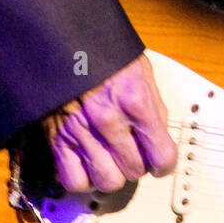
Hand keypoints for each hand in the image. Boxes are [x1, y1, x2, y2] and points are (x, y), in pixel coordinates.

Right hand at [42, 52, 177, 192]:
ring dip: (113, 174)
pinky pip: (74, 180)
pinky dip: (83, 178)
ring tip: (113, 159)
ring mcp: (82, 131)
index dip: (165, 162)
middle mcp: (109, 119)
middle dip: (139, 164)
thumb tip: (160, 135)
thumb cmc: (100, 52)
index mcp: (135, 100)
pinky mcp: (58, 139)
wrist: (59, 41)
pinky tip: (89, 163)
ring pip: (108, 181)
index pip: (162, 155)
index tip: (162, 161)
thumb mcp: (140, 70)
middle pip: (135, 170)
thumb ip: (153, 105)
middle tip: (134, 153)